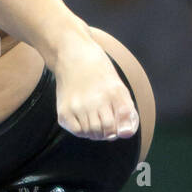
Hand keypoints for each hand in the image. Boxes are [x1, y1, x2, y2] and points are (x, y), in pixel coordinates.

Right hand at [53, 25, 138, 141]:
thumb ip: (127, 112)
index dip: (117, 130)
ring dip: (94, 131)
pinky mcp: (64, 111)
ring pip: (90, 133)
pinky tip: (82, 118)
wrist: (73, 56)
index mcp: (113, 94)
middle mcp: (95, 101)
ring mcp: (78, 107)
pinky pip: (76, 131)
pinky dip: (81, 129)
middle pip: (105, 132)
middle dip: (106, 131)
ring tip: (92, 116)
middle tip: (102, 120)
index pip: (118, 127)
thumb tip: (125, 134)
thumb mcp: (119, 87)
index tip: (113, 124)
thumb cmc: (99, 74)